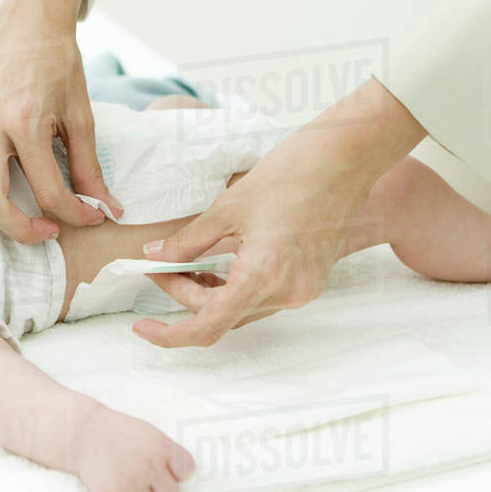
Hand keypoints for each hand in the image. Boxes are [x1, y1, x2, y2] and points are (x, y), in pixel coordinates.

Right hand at [0, 0, 122, 243]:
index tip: (92, 215)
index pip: (48, 190)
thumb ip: (89, 168)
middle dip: (22, 229)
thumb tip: (106, 209)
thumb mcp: (82, 118)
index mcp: (26, 123)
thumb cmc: (60, 69)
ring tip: (0, 207)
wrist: (33, 28)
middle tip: (48, 230)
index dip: (75, 213)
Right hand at [72, 403, 194, 491]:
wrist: (81, 431)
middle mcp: (150, 467)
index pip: (187, 472)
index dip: (173, 473)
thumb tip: (182, 478)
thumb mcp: (149, 433)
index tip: (159, 468)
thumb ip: (167, 453)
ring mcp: (131, 484)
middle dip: (156, 491)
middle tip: (137, 477)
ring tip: (123, 486)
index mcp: (163, 448)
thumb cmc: (116, 432)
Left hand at [134, 77, 426, 346]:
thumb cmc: (291, 174)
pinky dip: (233, 288)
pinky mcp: (310, 280)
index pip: (208, 326)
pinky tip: (213, 266)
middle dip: (183, 295)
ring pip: (241, 309)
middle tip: (157, 266)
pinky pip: (262, 297)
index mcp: (264, 276)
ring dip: (207, 293)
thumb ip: (188, 242)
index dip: (170, 334)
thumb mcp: (227, 208)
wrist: (348, 157)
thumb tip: (155, 258)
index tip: (142, 328)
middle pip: (220, 315)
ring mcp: (302, 289)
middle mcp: (287, 293)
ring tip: (181, 266)